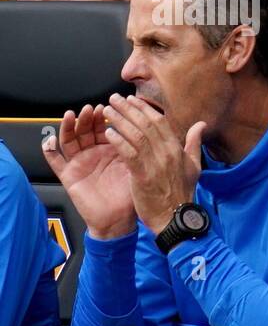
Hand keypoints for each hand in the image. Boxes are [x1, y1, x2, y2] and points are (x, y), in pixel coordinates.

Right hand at [43, 105, 136, 239]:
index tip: (112, 105)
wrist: (120, 220)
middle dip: (89, 118)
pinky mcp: (69, 176)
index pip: (106, 127)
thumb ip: (145, 148)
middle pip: (87, 130)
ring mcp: (80, 163)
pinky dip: (49, 150)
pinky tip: (50, 140)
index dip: (108, 116)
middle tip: (94, 108)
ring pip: (70, 140)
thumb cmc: (132, 195)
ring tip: (72, 115)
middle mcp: (94, 154)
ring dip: (69, 127)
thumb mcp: (141, 167)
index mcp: (112, 150)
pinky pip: (55, 161)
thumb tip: (160, 128)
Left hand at [101, 94, 203, 235]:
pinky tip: (108, 133)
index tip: (131, 100)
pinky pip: (129, 153)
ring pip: (136, 135)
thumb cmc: (182, 193)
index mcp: (177, 149)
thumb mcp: (194, 166)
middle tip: (114, 99)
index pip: (160, 122)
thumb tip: (201, 124)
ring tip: (106, 111)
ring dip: (120, 120)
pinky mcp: (143, 176)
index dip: (144, 109)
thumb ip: (194, 143)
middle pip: (146, 124)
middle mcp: (167, 153)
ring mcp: (156, 164)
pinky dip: (118, 141)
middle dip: (128, 109)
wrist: (175, 217)